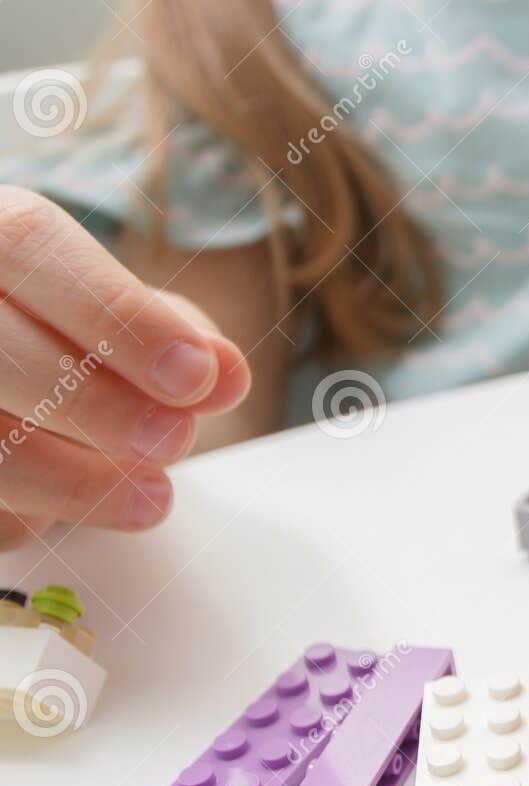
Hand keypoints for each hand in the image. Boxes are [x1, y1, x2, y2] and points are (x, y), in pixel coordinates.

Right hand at [0, 186, 250, 549]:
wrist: (15, 371)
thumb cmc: (71, 336)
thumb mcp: (126, 316)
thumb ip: (177, 336)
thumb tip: (225, 373)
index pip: (30, 246)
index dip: (118, 314)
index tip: (197, 376)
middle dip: (96, 404)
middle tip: (175, 440)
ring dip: (73, 480)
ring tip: (153, 497)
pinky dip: (33, 514)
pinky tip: (73, 508)